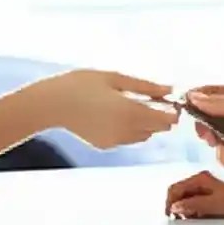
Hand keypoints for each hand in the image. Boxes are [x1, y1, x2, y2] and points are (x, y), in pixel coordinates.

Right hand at [41, 69, 178, 149]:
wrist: (51, 104)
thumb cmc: (81, 84)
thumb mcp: (115, 78)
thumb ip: (145, 86)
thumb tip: (170, 90)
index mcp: (131, 112)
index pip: (167, 120)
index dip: (173, 110)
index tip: (167, 98)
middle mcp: (127, 131)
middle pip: (158, 129)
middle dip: (159, 115)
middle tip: (149, 97)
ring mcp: (116, 141)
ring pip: (144, 135)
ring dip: (145, 122)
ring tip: (128, 103)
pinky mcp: (106, 146)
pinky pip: (128, 138)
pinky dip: (129, 128)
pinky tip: (113, 114)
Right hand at [165, 170, 223, 219]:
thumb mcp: (211, 204)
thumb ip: (191, 205)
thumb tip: (174, 207)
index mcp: (200, 178)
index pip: (176, 188)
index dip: (170, 201)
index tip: (169, 216)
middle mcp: (201, 181)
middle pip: (181, 193)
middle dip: (178, 207)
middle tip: (178, 221)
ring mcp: (206, 189)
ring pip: (188, 200)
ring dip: (186, 211)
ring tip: (188, 222)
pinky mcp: (211, 198)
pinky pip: (196, 205)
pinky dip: (194, 213)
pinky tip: (198, 220)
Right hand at [185, 85, 223, 174]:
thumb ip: (220, 104)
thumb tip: (193, 97)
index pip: (212, 93)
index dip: (197, 99)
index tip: (184, 106)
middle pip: (210, 119)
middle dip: (205, 126)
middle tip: (205, 132)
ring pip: (216, 140)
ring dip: (217, 144)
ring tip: (223, 145)